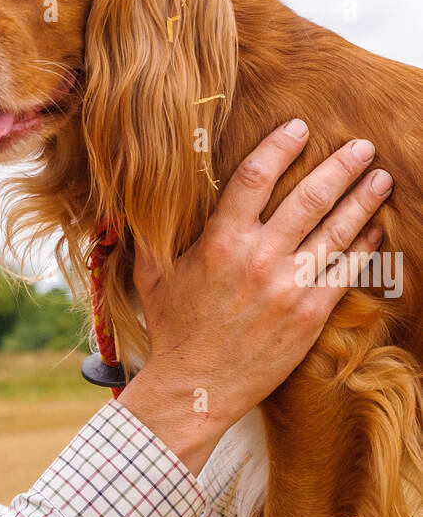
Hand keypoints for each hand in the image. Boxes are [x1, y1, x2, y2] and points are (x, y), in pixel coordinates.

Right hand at [118, 119, 389, 473]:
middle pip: (310, 196)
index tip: (300, 128)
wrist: (195, 388)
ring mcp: (288, 287)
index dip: (280, 146)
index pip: (256, 176)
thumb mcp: (151, 275)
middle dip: (341, 165)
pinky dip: (364, 247)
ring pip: (337, 230)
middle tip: (361, 146)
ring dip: (363, 200)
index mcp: (219, 243)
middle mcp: (257, 259)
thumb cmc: (172, 330)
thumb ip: (152, 232)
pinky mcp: (309, 315)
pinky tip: (375, 231)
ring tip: (379, 178)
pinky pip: (345, 272)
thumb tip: (137, 197)